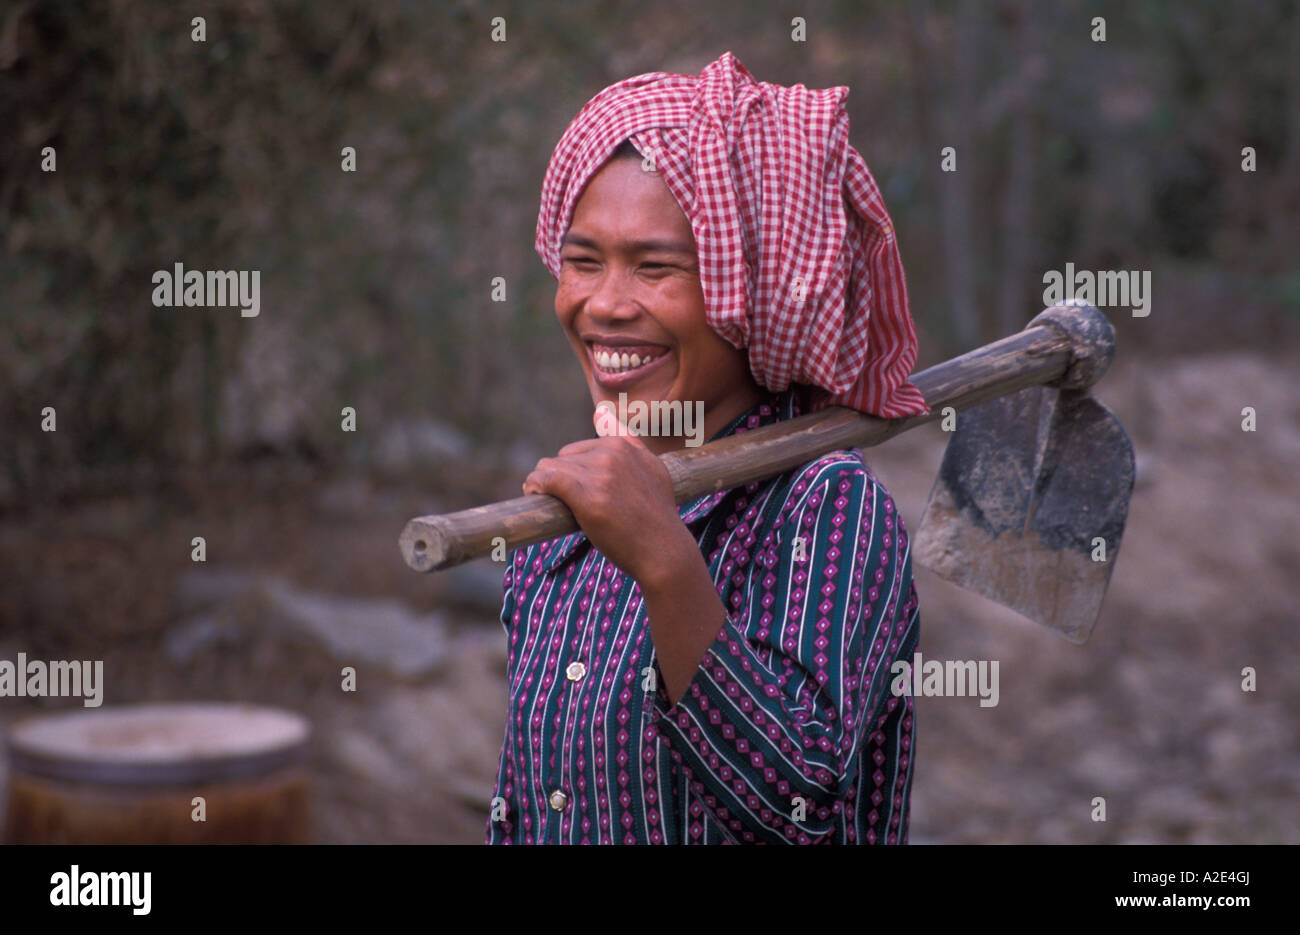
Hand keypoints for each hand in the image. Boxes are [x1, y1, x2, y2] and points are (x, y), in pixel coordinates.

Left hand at [522, 410, 689, 583]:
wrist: (664, 551)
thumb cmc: (655, 517)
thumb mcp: (652, 469)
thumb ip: (628, 440)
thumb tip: (599, 412)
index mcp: (624, 446)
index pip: (579, 450)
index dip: (572, 471)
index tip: (572, 490)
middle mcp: (612, 454)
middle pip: (563, 458)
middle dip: (560, 478)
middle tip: (564, 502)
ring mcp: (601, 474)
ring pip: (551, 467)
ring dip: (544, 483)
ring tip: (546, 500)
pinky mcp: (587, 496)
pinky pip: (547, 479)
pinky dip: (534, 484)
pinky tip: (533, 493)